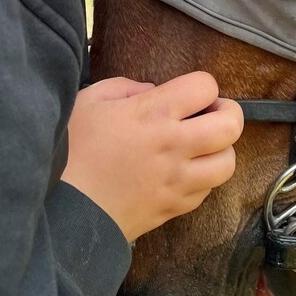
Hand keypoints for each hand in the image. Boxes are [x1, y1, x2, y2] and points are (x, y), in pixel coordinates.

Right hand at [61, 73, 243, 241]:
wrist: (64, 209)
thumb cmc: (72, 151)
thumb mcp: (89, 101)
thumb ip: (125, 87)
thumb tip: (151, 91)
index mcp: (153, 113)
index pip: (205, 87)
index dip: (203, 86)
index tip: (189, 95)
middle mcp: (173, 146)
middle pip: (231, 126)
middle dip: (228, 113)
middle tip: (210, 115)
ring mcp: (177, 180)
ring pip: (228, 163)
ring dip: (220, 150)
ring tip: (201, 147)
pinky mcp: (174, 208)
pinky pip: (206, 191)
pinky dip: (202, 179)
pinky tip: (182, 172)